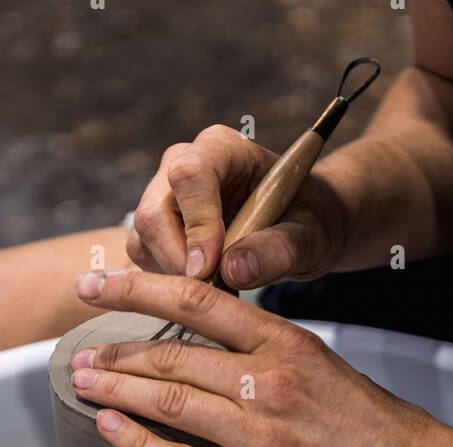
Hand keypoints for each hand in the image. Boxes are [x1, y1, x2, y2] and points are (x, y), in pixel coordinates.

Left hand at [69, 269, 452, 446]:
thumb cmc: (384, 435)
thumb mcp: (330, 371)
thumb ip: (273, 359)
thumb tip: (217, 357)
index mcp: (289, 345)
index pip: (199, 301)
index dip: (138, 288)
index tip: (96, 284)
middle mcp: (270, 384)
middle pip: (171, 355)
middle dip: (114, 351)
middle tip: (77, 353)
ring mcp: (262, 438)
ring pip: (168, 402)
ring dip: (115, 391)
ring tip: (83, 384)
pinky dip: (137, 444)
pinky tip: (109, 429)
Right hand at [125, 125, 348, 289]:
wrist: (299, 229)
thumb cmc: (307, 222)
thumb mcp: (310, 235)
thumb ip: (280, 248)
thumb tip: (232, 270)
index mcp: (222, 148)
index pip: (190, 176)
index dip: (196, 225)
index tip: (209, 269)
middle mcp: (182, 166)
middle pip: (153, 213)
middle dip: (179, 261)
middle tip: (217, 292)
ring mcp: (163, 198)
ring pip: (142, 241)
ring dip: (174, 277)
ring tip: (221, 290)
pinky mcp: (155, 232)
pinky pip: (144, 261)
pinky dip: (170, 284)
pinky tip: (206, 288)